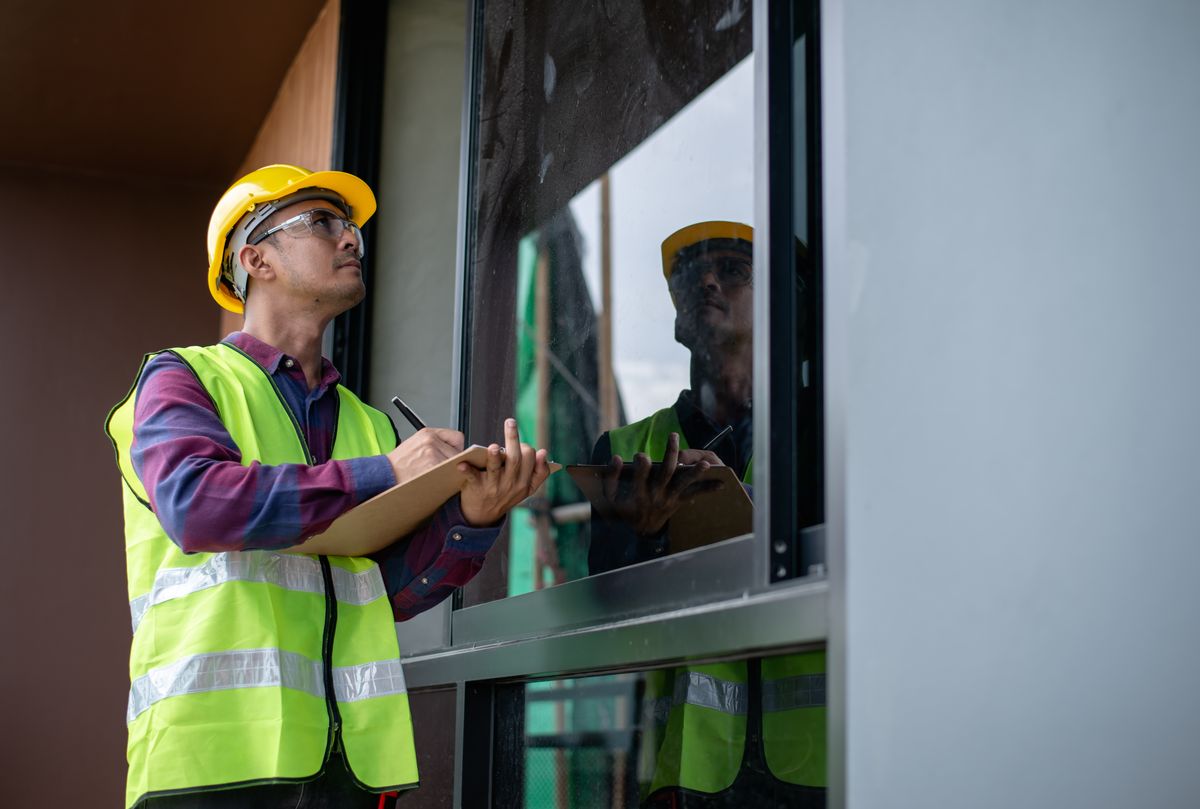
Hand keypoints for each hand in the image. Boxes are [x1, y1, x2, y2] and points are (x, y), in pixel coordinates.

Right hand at [386, 428, 464, 485]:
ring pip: (455, 465)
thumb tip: (452, 451)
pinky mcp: (432, 467)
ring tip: (439, 476)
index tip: (453, 456)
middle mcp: (431, 441)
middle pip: (458, 453)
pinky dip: (446, 480)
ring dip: (451, 472)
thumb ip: (434, 445)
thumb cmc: (397, 464)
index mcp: (427, 433)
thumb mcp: (415, 445)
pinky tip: (437, 481)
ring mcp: (432, 454)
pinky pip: (448, 474)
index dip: (456, 449)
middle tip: (445, 470)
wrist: (383, 474)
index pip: (456, 437)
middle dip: (455, 463)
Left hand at [459, 418, 551, 526]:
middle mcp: (511, 484)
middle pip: (515, 459)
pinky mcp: (477, 488)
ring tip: (492, 447)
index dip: (526, 447)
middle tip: (510, 422)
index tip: (521, 443)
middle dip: (513, 439)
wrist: (483, 517)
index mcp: (524, 482)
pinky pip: (473, 478)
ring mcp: (494, 486)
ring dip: (494, 457)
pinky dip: (467, 470)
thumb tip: (544, 452)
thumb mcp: (527, 489)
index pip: (530, 459)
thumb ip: (540, 473)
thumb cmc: (505, 496)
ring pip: (496, 469)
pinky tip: (462, 463)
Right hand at [593, 432, 723, 536]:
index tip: (641, 455)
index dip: (642, 464)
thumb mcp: (610, 497)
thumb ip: (610, 477)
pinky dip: (707, 489)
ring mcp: (669, 498)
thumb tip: (616, 457)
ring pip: (683, 483)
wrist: (641, 530)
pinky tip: (722, 483)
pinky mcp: (679, 501)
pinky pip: (694, 494)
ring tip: (705, 464)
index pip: (641, 475)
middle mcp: (656, 495)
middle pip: (666, 472)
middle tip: (674, 436)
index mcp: (639, 493)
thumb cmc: (624, 509)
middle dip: (670, 453)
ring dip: (694, 472)